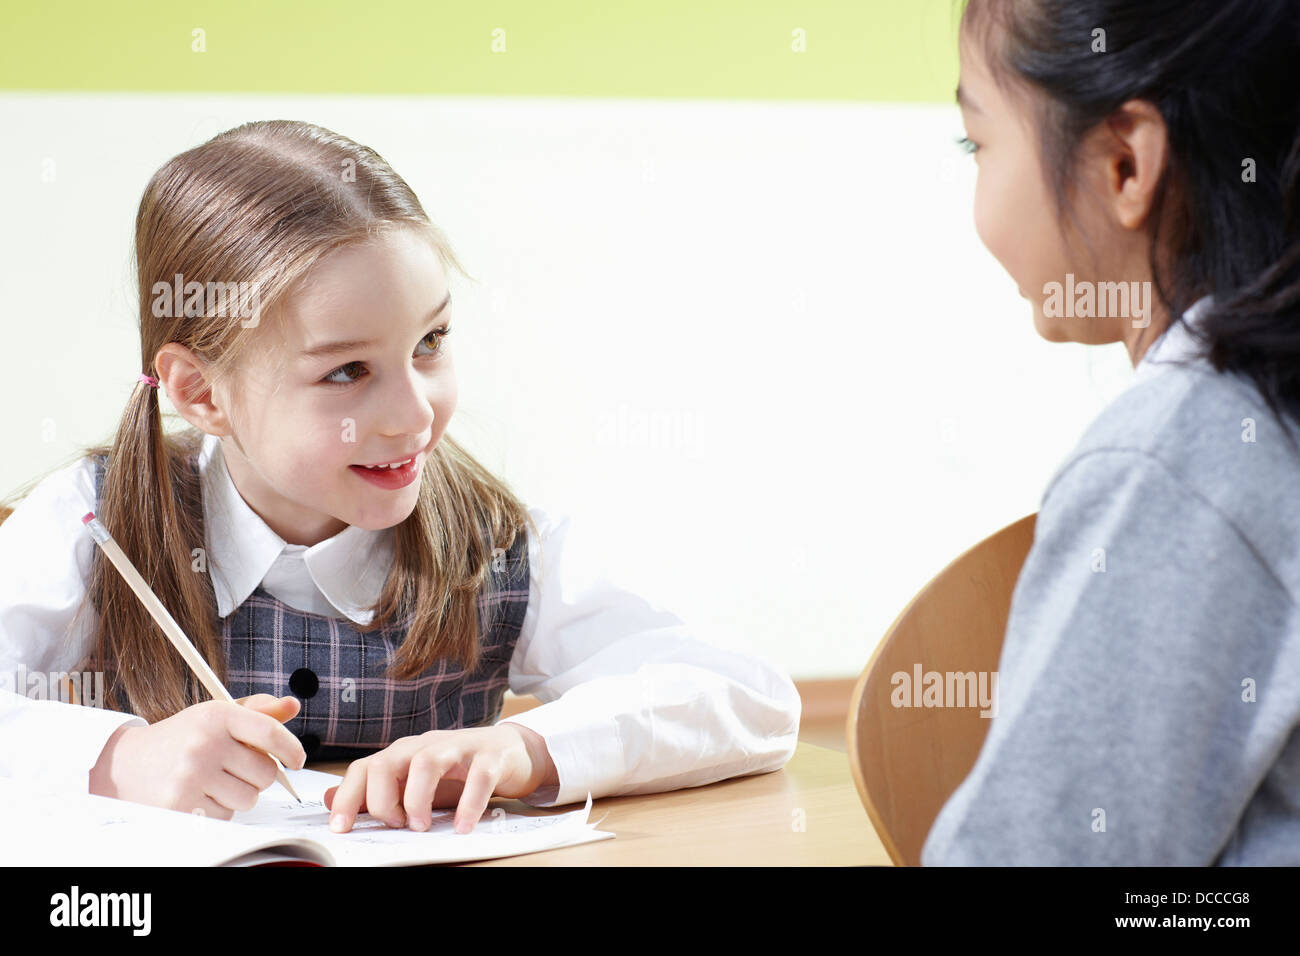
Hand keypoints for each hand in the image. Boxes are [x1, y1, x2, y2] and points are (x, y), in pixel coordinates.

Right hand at [88, 694, 306, 818]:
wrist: (124, 765)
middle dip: (258, 776)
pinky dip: (218, 811)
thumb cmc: (180, 739)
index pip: (270, 733)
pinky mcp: (181, 805)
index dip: (292, 749)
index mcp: (216, 715)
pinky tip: (198, 796)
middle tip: (235, 769)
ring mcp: (191, 776)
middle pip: (266, 773)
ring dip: (238, 795)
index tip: (298, 759)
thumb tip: (293, 705)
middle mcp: (204, 743)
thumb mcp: (215, 716)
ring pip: (249, 799)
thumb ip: (258, 712)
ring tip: (214, 782)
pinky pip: (225, 817)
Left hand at [323, 723, 557, 833]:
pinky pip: (478, 776)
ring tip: (423, 826)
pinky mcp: (491, 756)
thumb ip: (375, 792)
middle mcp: (427, 745)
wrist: (512, 752)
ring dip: (418, 799)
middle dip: (382, 799)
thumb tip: (327, 800)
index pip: (365, 767)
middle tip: (396, 825)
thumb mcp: (414, 783)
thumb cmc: (460, 771)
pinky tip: (462, 826)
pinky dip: (468, 803)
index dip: (347, 797)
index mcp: (405, 753)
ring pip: (427, 762)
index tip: (340, 828)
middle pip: (388, 762)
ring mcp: (459, 748)